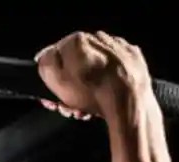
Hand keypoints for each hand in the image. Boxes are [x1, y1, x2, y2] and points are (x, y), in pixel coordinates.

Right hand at [36, 31, 152, 118]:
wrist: (130, 101)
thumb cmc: (93, 92)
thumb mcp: (56, 80)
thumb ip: (46, 63)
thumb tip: (45, 55)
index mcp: (77, 40)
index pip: (56, 54)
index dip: (52, 76)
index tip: (53, 92)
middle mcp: (98, 38)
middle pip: (76, 61)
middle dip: (70, 84)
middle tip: (68, 104)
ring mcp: (118, 47)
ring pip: (95, 66)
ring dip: (87, 86)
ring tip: (86, 107)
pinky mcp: (133, 58)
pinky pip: (114, 68)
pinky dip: (107, 80)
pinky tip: (104, 96)